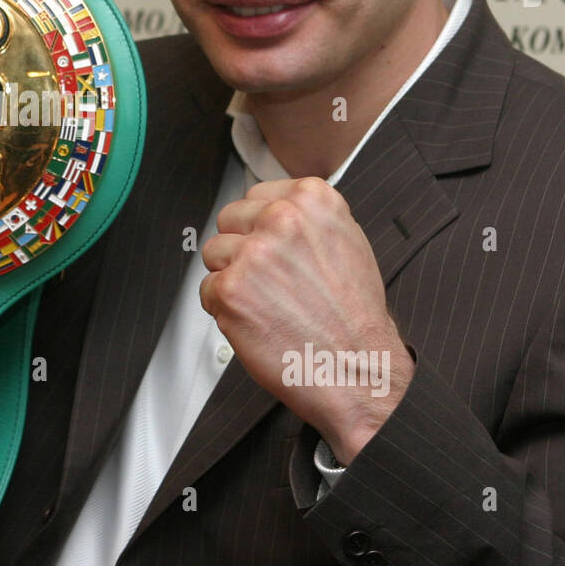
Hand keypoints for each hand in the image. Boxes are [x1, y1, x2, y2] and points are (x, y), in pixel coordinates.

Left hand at [200, 177, 413, 464]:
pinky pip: (206, 291)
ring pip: (214, 253)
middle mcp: (283, 219)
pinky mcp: (231, 288)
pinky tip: (258, 322)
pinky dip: (223, 311)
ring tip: (268, 303)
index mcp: (312, 199)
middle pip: (229, 220)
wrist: (358, 369)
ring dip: (232, 279)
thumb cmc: (354, 316)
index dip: (260, 228)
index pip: (256, 196)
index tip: (273, 249)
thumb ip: (306, 219)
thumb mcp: (347, 242)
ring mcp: (254, 253)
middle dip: (242, 249)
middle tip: (271, 282)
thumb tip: (270, 209)